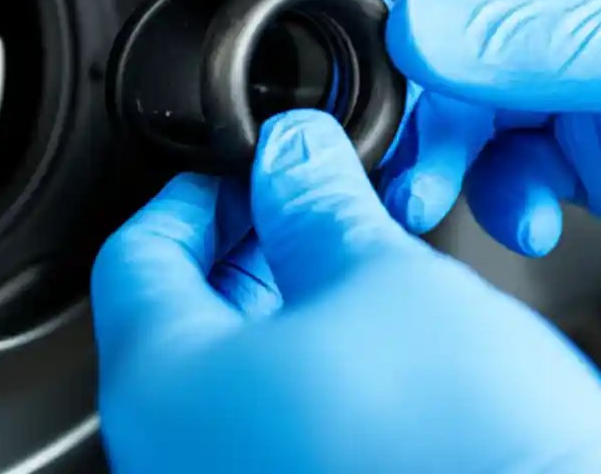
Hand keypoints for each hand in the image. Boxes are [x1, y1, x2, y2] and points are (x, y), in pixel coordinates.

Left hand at [92, 110, 600, 472]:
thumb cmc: (464, 448)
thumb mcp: (381, 277)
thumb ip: (313, 200)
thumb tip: (289, 156)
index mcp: (164, 390)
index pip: (136, 259)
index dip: (195, 192)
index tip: (244, 167)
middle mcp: (175, 459)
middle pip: (177, 322)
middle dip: (245, 246)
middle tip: (307, 202)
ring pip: (226, 382)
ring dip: (279, 309)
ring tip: (351, 265)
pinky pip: (266, 433)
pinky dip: (302, 378)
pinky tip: (370, 349)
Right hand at [245, 0, 600, 312]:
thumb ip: (564, 37)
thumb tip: (424, 29)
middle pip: (444, 2)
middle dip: (387, 59)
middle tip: (348, 110)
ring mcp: (583, 70)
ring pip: (457, 91)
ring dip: (430, 143)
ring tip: (427, 190)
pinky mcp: (587, 146)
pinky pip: (498, 160)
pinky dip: (488, 193)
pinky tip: (520, 218)